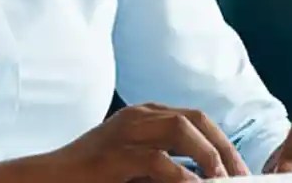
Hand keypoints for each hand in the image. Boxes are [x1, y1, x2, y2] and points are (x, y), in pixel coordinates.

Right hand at [0, 102, 251, 181]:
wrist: (49, 178)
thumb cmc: (92, 175)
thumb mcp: (135, 165)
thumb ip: (166, 164)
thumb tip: (206, 177)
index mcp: (144, 115)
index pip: (196, 117)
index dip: (222, 141)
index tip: (240, 168)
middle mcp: (137, 116)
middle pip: (195, 118)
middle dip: (224, 147)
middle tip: (241, 176)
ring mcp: (124, 132)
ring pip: (182, 129)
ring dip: (209, 155)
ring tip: (223, 180)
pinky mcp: (115, 155)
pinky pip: (158, 160)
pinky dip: (183, 176)